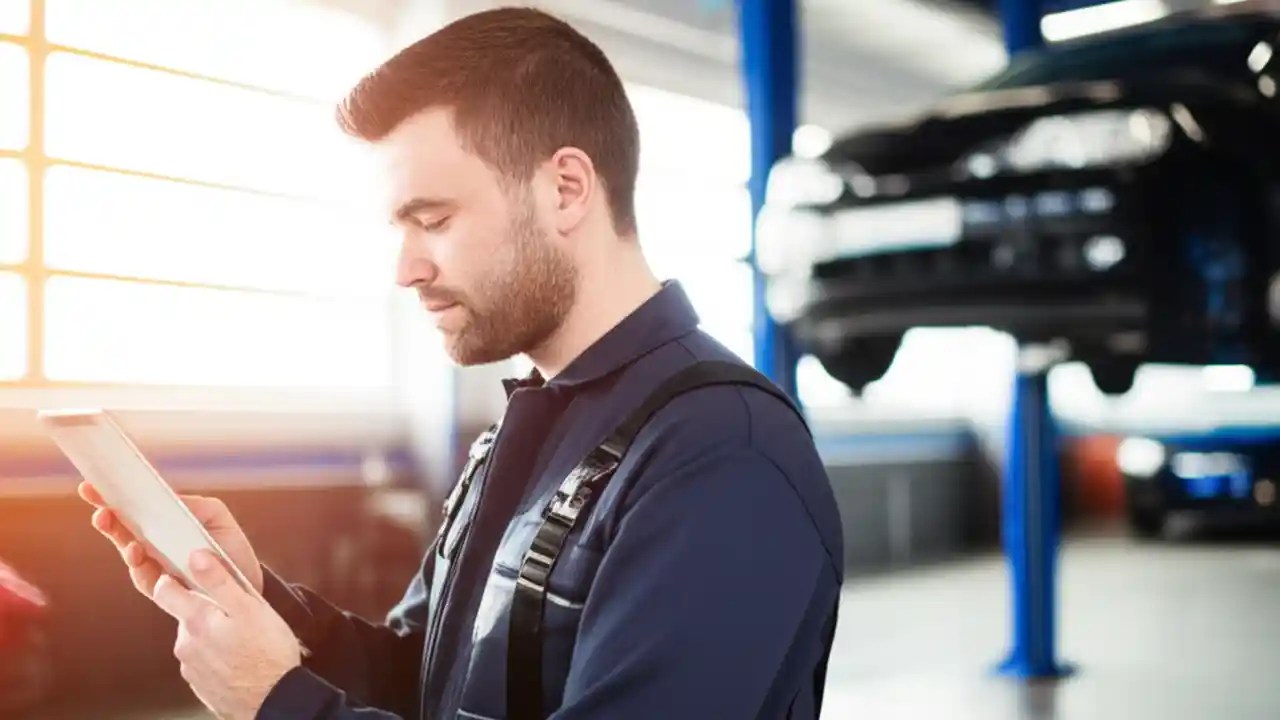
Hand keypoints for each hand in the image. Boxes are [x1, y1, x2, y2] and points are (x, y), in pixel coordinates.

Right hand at [79, 481, 264, 595]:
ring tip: (108, 519)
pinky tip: (134, 550)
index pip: (135, 507)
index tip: (92, 484)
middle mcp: (154, 543)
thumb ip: (195, 505)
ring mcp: (154, 565)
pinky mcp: (160, 588)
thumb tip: (168, 497)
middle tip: (93, 497)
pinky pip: (142, 576)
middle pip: (123, 526)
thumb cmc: (230, 548)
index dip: (114, 495)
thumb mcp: (217, 518)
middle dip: (106, 511)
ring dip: (116, 534)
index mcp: (165, 523)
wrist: (246, 585)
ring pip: (126, 548)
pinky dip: (136, 563)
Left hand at [153, 550, 300, 719]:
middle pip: (185, 616)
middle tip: (237, 614)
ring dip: (213, 635)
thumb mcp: (250, 608)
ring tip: (243, 639)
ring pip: (196, 639)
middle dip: (206, 610)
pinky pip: (204, 662)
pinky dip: (218, 657)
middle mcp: (186, 645)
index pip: (164, 591)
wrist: (274, 702)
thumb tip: (197, 556)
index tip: (188, 575)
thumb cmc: (268, 655)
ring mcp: (191, 668)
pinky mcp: (201, 686)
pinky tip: (239, 658)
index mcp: (196, 621)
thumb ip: (220, 580)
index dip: (174, 578)